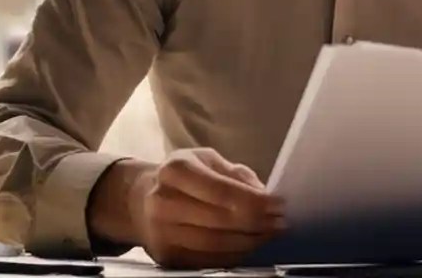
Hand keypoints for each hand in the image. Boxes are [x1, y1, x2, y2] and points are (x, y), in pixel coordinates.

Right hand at [130, 148, 285, 268]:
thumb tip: (265, 194)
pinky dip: (234, 255)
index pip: (222, 191)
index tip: (279, 204)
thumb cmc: (182, 178)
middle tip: (280, 222)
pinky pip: (208, 260)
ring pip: (216, 245)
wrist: (140, 201)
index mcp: (176, 170)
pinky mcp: (166, 257)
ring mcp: (162, 232)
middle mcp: (164, 202)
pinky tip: (248, 245)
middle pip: (221, 220)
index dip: (254, 201)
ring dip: (250, 242)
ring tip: (268, 234)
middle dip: (258, 223)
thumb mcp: (206, 161)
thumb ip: (236, 175)